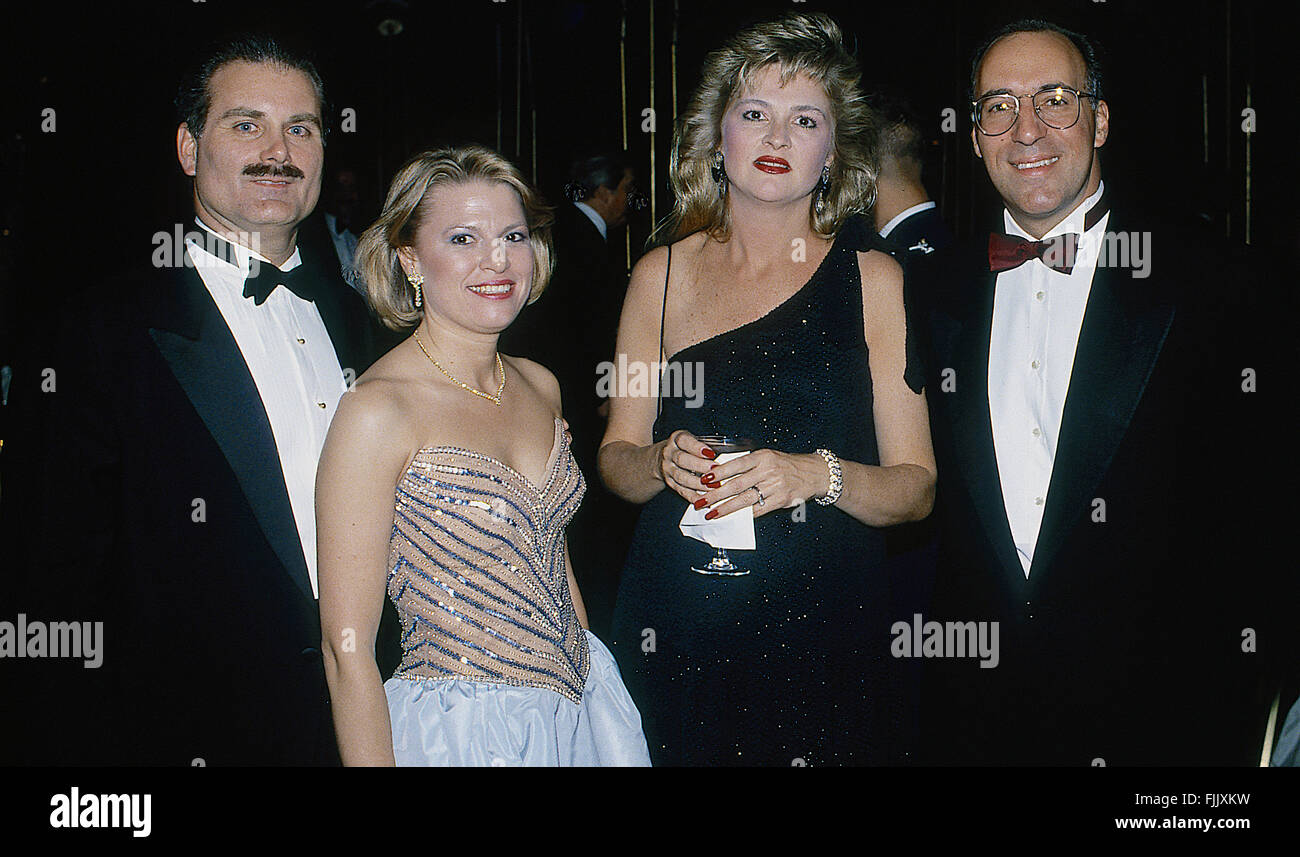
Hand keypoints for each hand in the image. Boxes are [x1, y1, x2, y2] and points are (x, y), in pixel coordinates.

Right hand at [655, 430, 719, 503]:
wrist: (662, 457)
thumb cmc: (684, 447)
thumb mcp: (692, 439)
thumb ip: (705, 444)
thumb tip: (726, 449)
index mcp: (677, 439)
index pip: (684, 441)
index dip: (697, 447)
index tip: (710, 453)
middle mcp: (669, 453)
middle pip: (682, 459)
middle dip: (700, 465)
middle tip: (715, 469)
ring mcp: (668, 469)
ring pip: (682, 477)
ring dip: (698, 483)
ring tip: (713, 486)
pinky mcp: (670, 483)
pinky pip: (682, 491)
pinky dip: (693, 496)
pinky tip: (704, 499)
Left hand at [692, 449, 828, 520]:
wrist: (814, 473)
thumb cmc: (785, 464)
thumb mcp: (768, 457)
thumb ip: (748, 464)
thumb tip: (720, 474)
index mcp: (762, 456)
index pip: (736, 464)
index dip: (718, 472)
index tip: (703, 479)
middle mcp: (768, 470)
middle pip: (737, 484)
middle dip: (716, 494)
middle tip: (700, 501)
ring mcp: (776, 486)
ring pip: (745, 499)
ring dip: (726, 508)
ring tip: (712, 513)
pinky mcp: (782, 500)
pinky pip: (758, 510)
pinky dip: (743, 515)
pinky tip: (732, 518)